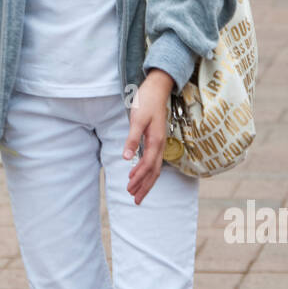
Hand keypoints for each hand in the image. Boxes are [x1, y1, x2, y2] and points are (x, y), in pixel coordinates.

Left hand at [121, 69, 175, 205]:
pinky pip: (155, 161)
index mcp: (156, 141)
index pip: (147, 165)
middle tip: (135, 199)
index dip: (139, 178)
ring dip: (147, 181)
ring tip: (138, 193)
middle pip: (154, 171)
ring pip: (156, 168)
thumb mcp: (136, 119)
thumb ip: (132, 139)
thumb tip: (127, 158)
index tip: (129, 188)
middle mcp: (160, 144)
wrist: (158, 88)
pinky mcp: (157, 139)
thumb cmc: (146, 102)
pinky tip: (143, 175)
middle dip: (145, 186)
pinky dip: (149, 171)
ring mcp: (160, 142)